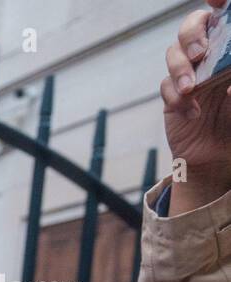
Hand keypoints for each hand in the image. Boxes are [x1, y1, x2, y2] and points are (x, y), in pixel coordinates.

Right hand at [162, 1, 230, 213]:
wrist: (220, 156)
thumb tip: (227, 70)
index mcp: (229, 48)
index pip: (222, 15)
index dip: (217, 0)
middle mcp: (209, 54)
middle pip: (192, 26)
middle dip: (192, 34)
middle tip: (199, 52)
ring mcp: (189, 73)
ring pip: (174, 55)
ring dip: (180, 70)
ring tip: (191, 90)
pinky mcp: (172, 96)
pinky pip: (165, 88)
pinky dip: (176, 99)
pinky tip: (192, 113)